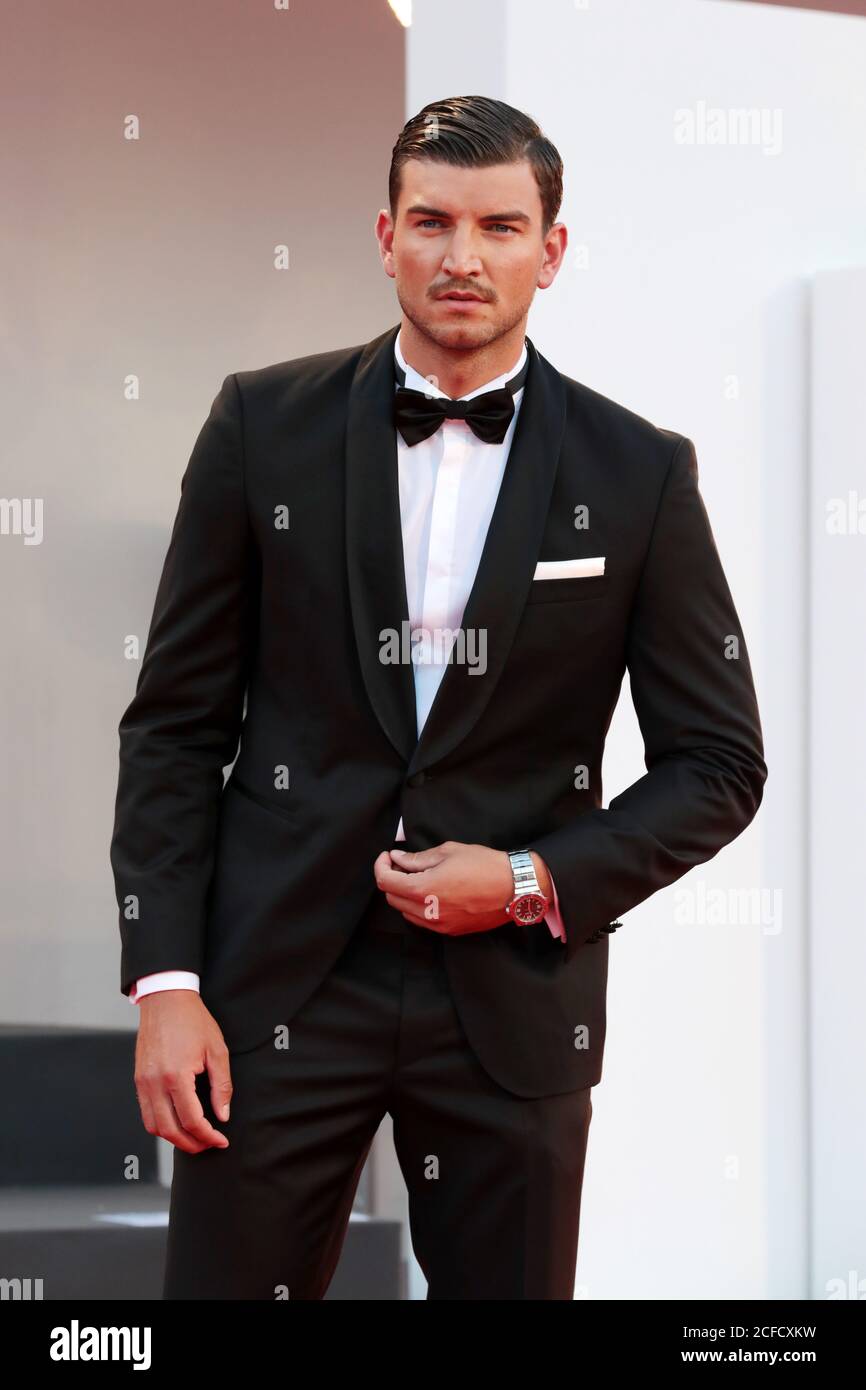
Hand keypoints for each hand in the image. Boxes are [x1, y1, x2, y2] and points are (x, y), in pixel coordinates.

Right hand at [134, 992, 231, 1153]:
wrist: (165, 1000)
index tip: (221, 1141)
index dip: (208, 1136)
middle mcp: (154, 1083)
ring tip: (194, 1138)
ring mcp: (142, 1083)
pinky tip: (178, 1122)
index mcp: (176, 1076)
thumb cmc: (193, 1021)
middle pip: (170, 1131)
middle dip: (191, 1144)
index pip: (192, 1121)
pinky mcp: (138, 1080)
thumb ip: (222, 1086)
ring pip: (154, 1127)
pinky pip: (146, 1113)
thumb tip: (222, 1115)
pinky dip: (161, 1125)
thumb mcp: (217, 1050)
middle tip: (209, 1145)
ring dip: (174, 1138)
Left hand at [372, 840, 552, 935]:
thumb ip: (418, 858)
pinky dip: (420, 906)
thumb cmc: (485, 865)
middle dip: (392, 879)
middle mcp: (428, 911)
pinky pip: (424, 920)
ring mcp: (439, 924)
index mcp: (423, 889)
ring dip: (405, 894)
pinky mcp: (451, 930)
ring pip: (406, 911)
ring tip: (419, 877)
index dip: (381, 866)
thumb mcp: (449, 852)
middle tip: (403, 864)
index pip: (385, 881)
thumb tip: (398, 858)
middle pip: (392, 898)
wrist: (515, 887)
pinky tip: (433, 892)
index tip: (387, 856)